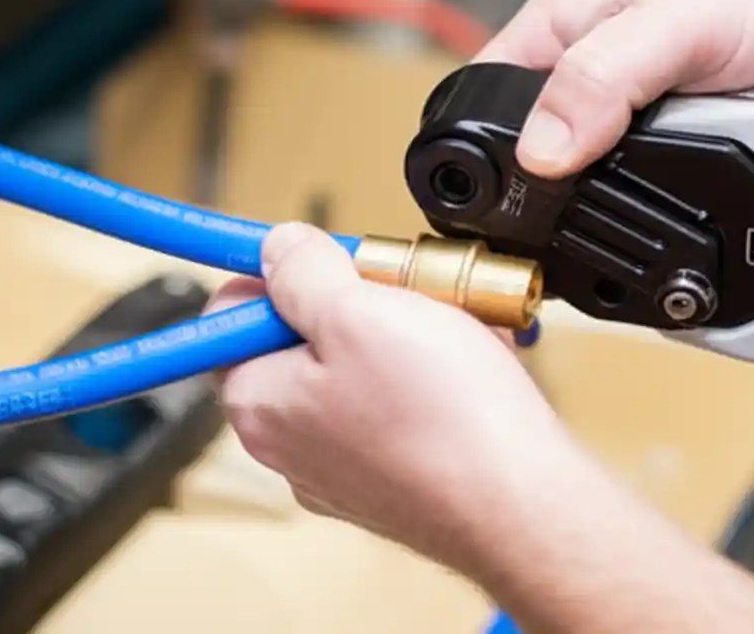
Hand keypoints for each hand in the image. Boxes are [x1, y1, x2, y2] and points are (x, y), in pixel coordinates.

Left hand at [208, 222, 568, 566]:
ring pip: (361, 372)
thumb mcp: (360, 310)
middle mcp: (291, 446)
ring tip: (451, 335)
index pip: (229, 316)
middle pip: (303, 341)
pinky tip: (470, 375)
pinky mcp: (398, 482)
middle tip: (404, 295)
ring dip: (404, 339)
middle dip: (358, 305)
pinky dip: (432, 383)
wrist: (523, 505)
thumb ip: (304, 271)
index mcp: (260, 402)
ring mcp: (345, 471)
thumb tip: (279, 248)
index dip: (281, 275)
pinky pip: (401, 409)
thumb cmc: (444, 418)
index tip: (328, 261)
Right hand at [474, 0, 753, 178]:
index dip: (480, 154)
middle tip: (590, 197)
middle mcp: (579, 67)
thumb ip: (603, 79)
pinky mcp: (663, 139)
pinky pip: (637, 186)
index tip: (503, 201)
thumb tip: (543, 151)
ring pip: (585, 179)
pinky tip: (672, 189)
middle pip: (530, 154)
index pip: (482, 101)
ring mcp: (622, 108)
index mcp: (555, 28)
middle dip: (553, 187)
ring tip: (643, 184)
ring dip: (610, 195)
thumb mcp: (673, 25)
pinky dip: (653, 196)